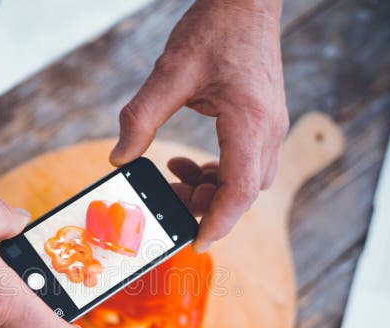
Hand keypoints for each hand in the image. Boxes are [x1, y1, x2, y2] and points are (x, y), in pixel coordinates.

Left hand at [110, 0, 288, 250]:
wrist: (245, 0)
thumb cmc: (215, 28)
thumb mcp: (169, 72)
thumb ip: (140, 118)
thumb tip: (119, 159)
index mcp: (248, 121)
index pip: (239, 190)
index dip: (218, 222)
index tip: (195, 241)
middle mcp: (266, 129)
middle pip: (243, 192)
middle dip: (206, 206)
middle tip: (168, 197)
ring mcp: (270, 126)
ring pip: (247, 182)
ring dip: (211, 189)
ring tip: (174, 173)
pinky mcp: (263, 121)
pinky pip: (247, 164)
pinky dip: (219, 173)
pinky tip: (188, 159)